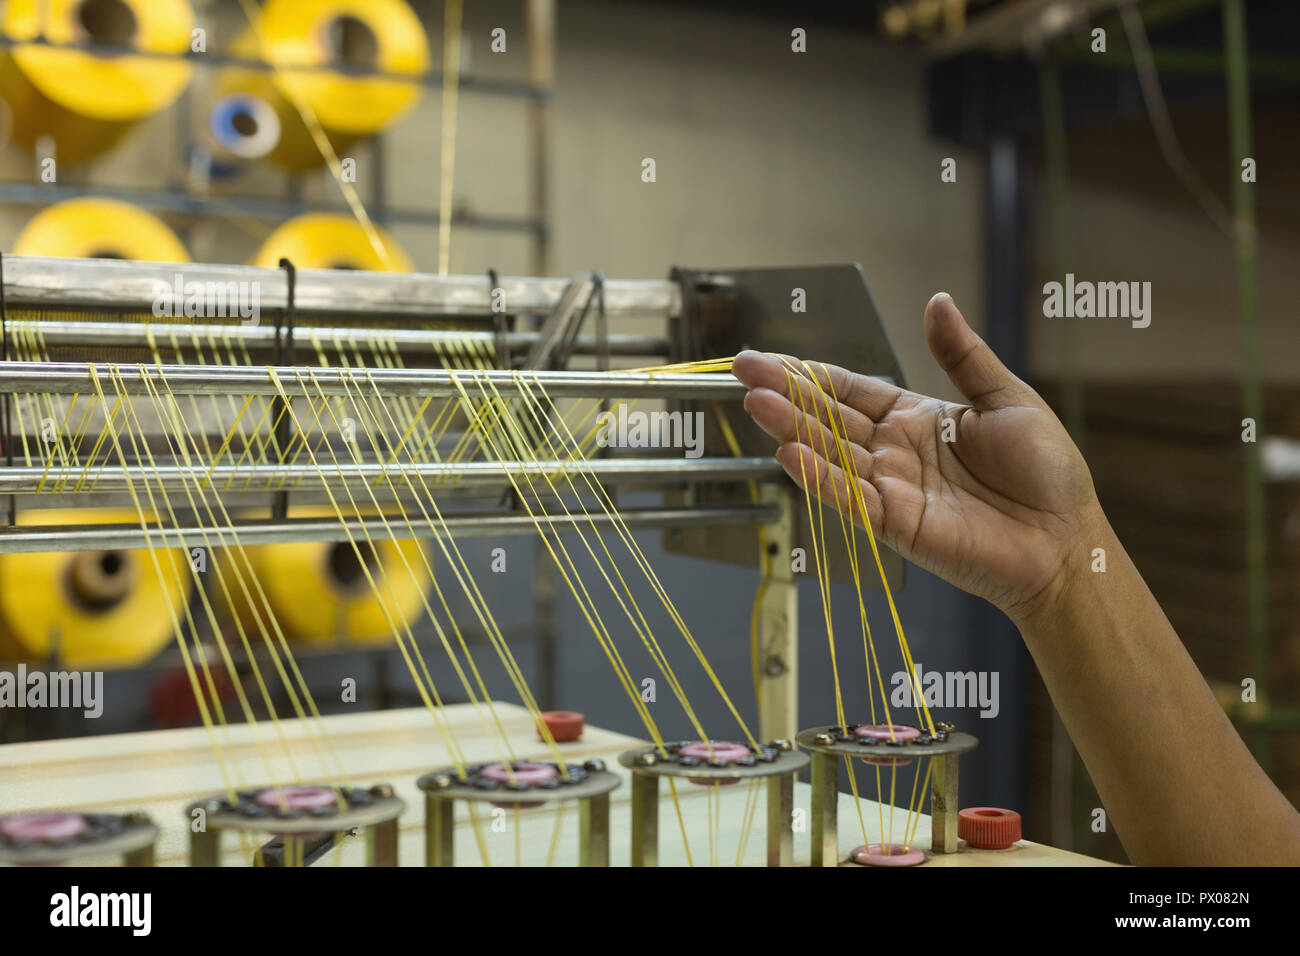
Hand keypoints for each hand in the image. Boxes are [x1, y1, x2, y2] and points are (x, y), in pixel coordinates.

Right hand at [733, 292, 1101, 620]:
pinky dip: (820, 479)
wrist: (1067, 538)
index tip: (765, 358)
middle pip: (828, 417)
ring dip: (792, 429)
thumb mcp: (1006, 398)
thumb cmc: (1046, 472)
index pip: (849, 390)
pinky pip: (850, 499)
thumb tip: (937, 302)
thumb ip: (962, 356)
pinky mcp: (896, 525)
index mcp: (915, 418)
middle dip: (785, 394)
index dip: (808, 373)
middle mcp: (893, 451)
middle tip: (742, 371)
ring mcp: (891, 488)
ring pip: (830, 454)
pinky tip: (790, 455)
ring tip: (755, 404)